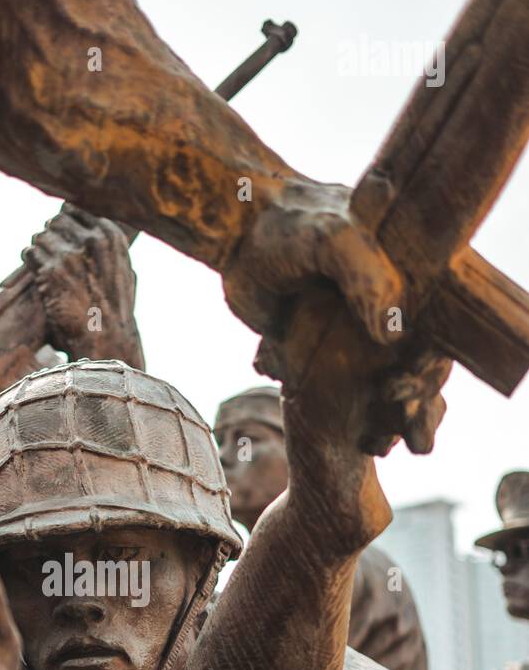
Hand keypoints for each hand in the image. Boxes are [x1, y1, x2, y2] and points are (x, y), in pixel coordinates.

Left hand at [22, 207, 143, 365]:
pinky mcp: (50, 271)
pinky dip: (30, 263)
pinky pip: (29, 253)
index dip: (66, 225)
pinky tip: (39, 276)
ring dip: (39, 251)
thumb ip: (109, 248)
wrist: (105, 339)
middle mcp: (91, 240)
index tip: (63, 239)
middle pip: (56, 221)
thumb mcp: (124, 271)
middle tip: (52, 256)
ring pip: (40, 235)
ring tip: (45, 269)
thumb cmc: (114, 310)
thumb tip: (96, 230)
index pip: (76, 211)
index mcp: (111, 236)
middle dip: (51, 237)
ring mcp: (70, 255)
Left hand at [230, 182, 450, 458]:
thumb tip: (394, 334)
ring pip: (372, 387)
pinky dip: (328, 410)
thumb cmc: (290, 226)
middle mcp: (382, 311)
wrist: (236, 233)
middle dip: (407, 406)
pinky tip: (335, 428)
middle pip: (409, 368)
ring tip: (372, 443)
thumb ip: (367, 277)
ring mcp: (348, 333)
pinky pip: (328, 388)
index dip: (428, 368)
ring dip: (375, 418)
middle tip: (388, 433)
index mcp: (405, 281)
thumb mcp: (333, 240)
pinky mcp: (313, 350)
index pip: (433, 334)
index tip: (403, 393)